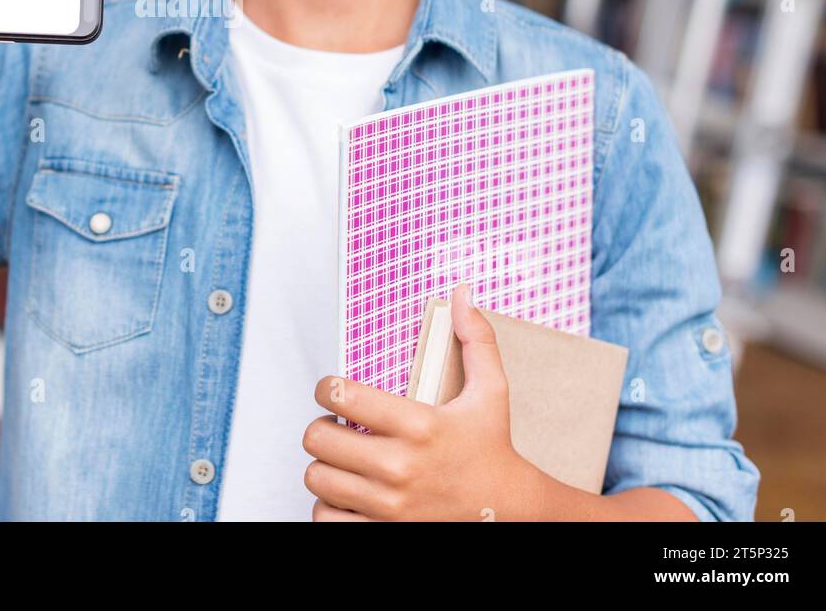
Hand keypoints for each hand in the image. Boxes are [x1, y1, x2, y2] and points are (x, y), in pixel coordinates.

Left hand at [303, 283, 539, 520]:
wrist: (509, 512)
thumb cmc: (492, 449)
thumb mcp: (492, 391)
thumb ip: (476, 338)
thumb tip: (463, 294)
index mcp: (419, 426)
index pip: (341, 395)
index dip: (325, 387)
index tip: (332, 391)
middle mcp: (400, 467)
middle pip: (318, 438)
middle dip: (321, 426)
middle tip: (336, 425)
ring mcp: (390, 507)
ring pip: (317, 478)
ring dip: (323, 466)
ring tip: (342, 458)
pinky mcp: (383, 532)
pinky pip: (325, 520)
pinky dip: (328, 507)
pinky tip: (346, 493)